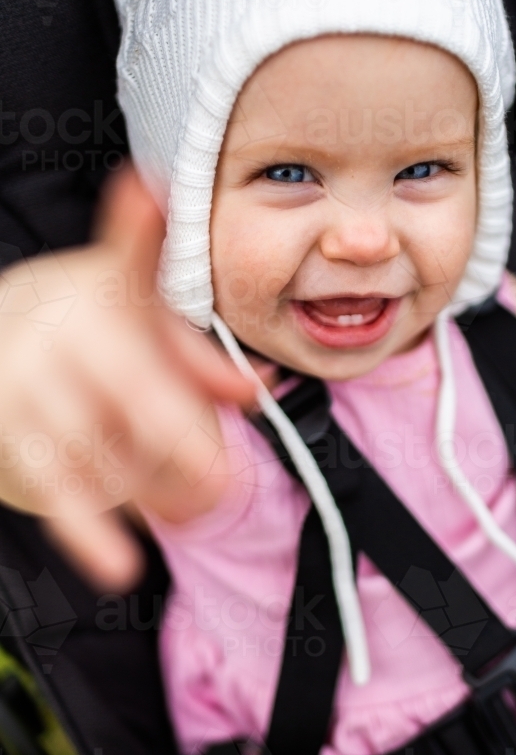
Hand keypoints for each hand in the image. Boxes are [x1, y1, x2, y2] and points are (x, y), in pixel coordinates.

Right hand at [0, 165, 253, 591]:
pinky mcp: (12, 431)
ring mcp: (31, 378)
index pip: (128, 251)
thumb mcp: (137, 327)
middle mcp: (63, 325)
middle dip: (185, 442)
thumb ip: (197, 354)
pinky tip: (118, 565)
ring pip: (108, 448)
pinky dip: (89, 531)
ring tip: (192, 509)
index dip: (137, 219)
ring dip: (156, 489)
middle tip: (224, 481)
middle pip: (140, 390)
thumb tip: (252, 390)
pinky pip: (57, 487)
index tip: (146, 188)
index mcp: (104, 288)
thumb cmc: (82, 334)